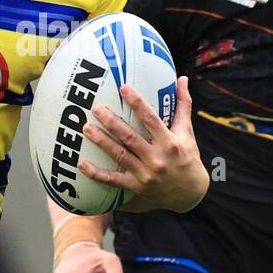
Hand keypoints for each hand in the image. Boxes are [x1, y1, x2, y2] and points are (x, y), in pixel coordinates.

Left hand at [80, 75, 208, 212]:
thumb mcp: (187, 132)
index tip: (123, 88)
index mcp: (169, 142)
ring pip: (119, 155)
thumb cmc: (187, 157)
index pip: (151, 119)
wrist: (190, 194)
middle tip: (96, 108)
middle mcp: (157, 158)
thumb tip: (182, 78)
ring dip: (101, 141)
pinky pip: (112, 180)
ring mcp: (145, 174)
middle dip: (111, 122)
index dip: (137, 103)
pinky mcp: (136, 187)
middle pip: (130, 137)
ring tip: (86, 128)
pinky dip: (96, 173)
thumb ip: (183, 105)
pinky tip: (81, 163)